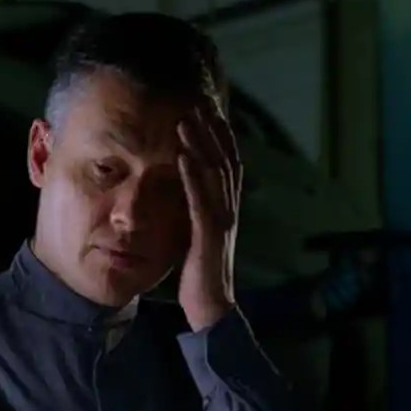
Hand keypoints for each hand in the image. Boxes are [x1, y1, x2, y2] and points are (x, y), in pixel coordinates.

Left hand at [176, 100, 242, 330]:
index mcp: (228, 208)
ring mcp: (221, 221)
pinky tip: (181, 157)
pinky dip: (192, 177)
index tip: (208, 111)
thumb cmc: (203, 274)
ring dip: (199, 145)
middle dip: (211, 131)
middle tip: (197, 103)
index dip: (220, 136)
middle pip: (224, 160)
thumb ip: (199, 213)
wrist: (213, 307)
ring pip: (213, 175)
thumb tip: (189, 193)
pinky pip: (200, 200)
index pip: (228, 163)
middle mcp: (229, 209)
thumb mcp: (200, 236)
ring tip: (185, 121)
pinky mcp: (208, 235)